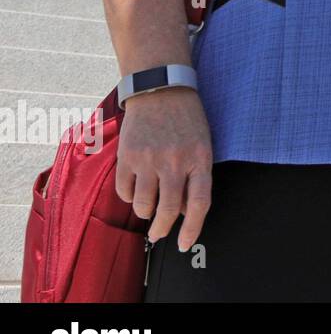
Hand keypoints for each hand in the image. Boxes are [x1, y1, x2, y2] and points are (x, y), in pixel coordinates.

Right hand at [116, 86, 212, 250]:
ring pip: (143, 205)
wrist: (161, 89)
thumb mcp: (203, 143)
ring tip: (148, 209)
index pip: (199, 204)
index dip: (192, 229)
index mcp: (200, 159)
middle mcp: (175, 161)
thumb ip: (196, 175)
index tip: (185, 244)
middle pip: (169, 210)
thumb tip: (186, 210)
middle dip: (163, 229)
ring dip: (145, 213)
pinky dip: (128, 197)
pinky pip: (124, 191)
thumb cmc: (186, 118)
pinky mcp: (127, 156)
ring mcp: (149, 159)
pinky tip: (134, 189)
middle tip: (159, 234)